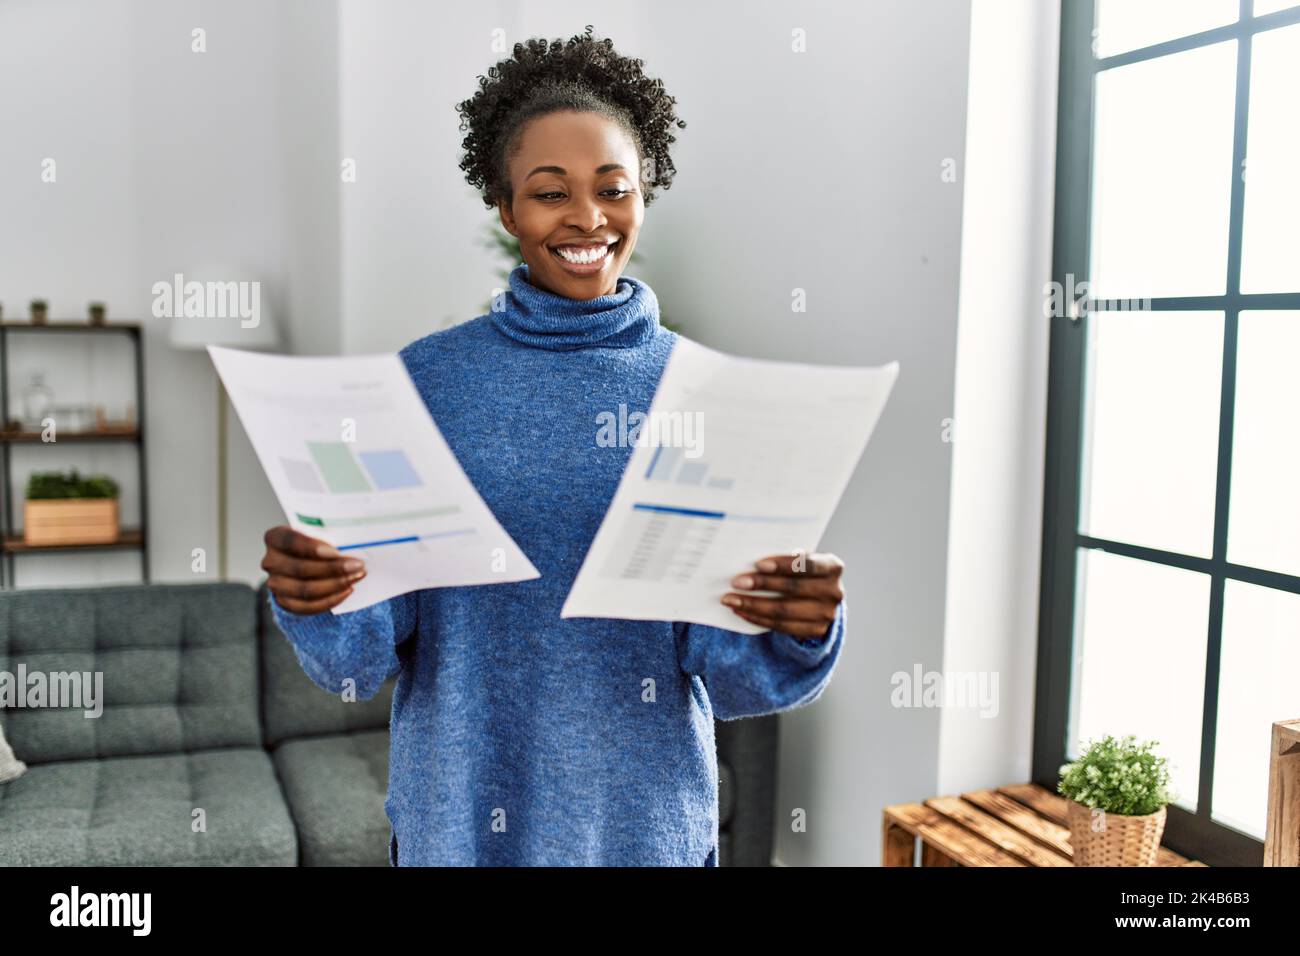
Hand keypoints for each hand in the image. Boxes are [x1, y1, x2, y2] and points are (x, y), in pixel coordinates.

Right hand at [261, 525, 365, 613]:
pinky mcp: (284, 602)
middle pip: (300, 569)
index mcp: (275, 538)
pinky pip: (307, 607)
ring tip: (356, 577)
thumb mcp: (319, 532)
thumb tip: (353, 542)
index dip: (312, 547)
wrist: (307, 560)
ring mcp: (275, 584)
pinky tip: (347, 591)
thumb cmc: (316, 542)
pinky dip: (330, 600)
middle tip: (357, 566)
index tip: (336, 552)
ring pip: (305, 590)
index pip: (290, 541)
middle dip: (333, 569)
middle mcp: (270, 561)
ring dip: (335, 585)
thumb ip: (329, 535)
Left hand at [721, 551, 844, 640]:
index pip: (808, 564)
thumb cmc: (805, 573)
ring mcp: (826, 615)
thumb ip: (787, 559)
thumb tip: (750, 559)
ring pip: (784, 611)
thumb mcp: (803, 561)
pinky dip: (758, 618)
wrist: (822, 600)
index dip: (783, 565)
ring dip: (753, 605)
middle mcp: (834, 592)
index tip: (758, 564)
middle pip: (793, 589)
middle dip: (762, 585)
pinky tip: (741, 611)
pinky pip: (781, 626)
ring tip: (731, 599)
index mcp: (833, 567)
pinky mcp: (814, 631)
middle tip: (736, 582)